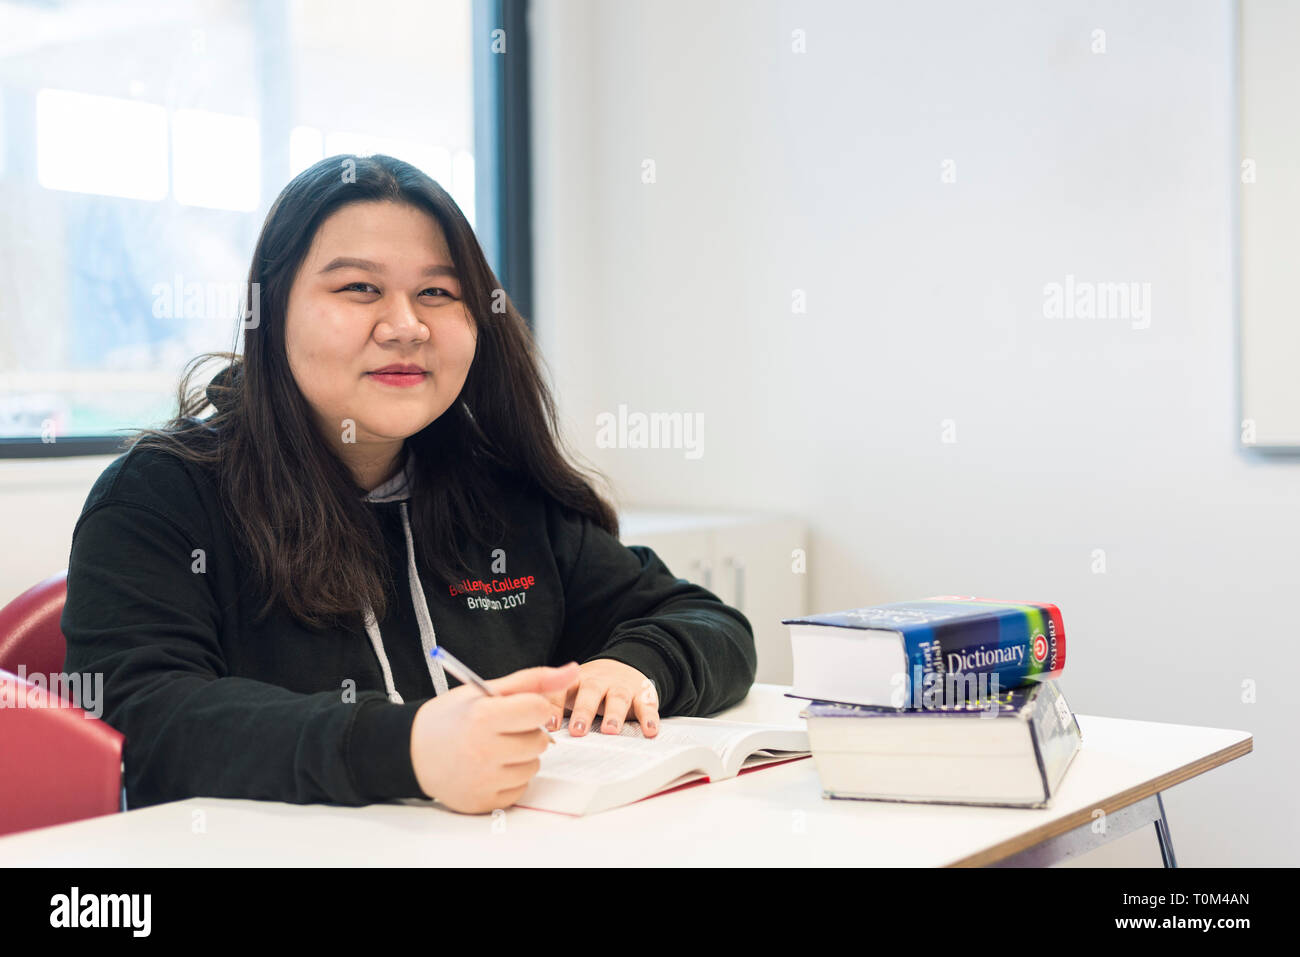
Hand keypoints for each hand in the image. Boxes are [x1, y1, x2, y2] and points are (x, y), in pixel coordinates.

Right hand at [409, 661, 578, 813]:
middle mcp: (483, 750)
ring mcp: (483, 780)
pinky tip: (490, 768)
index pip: (539, 710)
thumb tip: (572, 671)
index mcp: (483, 716)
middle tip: (501, 730)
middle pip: (541, 741)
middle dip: (527, 733)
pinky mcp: (483, 802)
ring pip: (534, 766)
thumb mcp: (485, 691)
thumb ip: (532, 681)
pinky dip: (511, 778)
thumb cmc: (451, 718)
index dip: (533, 707)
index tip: (518, 709)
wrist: (411, 751)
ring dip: (522, 757)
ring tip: (494, 749)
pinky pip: (521, 789)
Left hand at [544, 658, 659, 737]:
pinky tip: (649, 731)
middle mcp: (598, 681)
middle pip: (590, 692)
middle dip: (583, 712)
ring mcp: (621, 686)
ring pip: (617, 698)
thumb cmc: (590, 689)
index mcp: (575, 682)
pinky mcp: (643, 694)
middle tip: (577, 731)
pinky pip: (647, 705)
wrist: (625, 665)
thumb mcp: (570, 692)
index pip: (561, 691)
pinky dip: (649, 718)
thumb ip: (555, 709)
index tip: (549, 726)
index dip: (554, 707)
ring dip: (614, 715)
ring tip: (610, 731)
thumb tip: (535, 737)